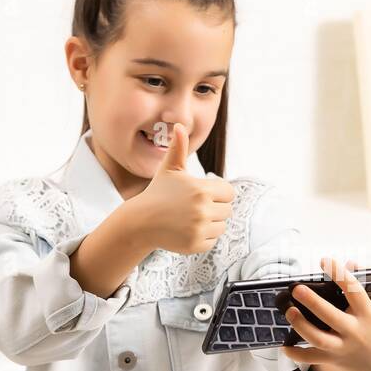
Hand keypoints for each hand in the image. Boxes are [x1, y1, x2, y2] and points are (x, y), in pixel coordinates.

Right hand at [131, 123, 233, 253]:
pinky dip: (203, 238)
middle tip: (194, 208)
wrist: (141, 221)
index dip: (218, 193)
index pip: (229, 193)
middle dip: (214, 209)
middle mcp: (202, 210)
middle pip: (227, 210)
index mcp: (201, 190)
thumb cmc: (158, 193)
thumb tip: (179, 126)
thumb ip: (179, 149)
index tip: (204, 194)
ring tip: (190, 219)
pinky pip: (212, 241)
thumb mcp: (169, 170)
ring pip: (221, 226)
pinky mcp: (196, 244)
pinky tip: (187, 231)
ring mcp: (199, 229)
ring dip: (210, 224)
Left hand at [280, 257, 370, 370]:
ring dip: (301, 325)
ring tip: (289, 311)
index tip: (325, 261)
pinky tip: (285, 344)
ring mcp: (343, 348)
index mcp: (368, 314)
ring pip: (318, 339)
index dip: (339, 274)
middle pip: (331, 316)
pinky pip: (311, 358)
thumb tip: (350, 263)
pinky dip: (296, 354)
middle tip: (297, 289)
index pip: (354, 290)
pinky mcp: (333, 360)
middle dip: (312, 302)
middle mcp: (355, 332)